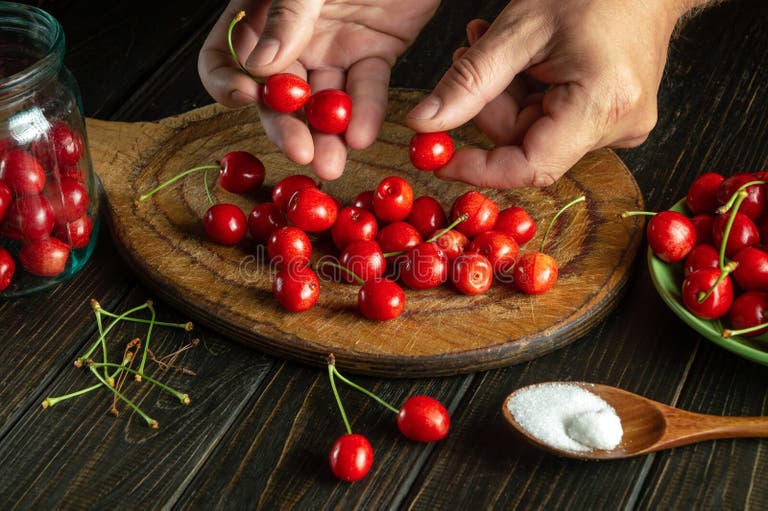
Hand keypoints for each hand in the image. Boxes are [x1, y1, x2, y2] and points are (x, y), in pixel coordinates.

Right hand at [198, 0, 437, 180]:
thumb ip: (288, 13)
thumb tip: (259, 66)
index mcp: (261, 12)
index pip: (224, 56)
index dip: (225, 82)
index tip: (244, 99)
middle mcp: (292, 37)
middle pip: (278, 94)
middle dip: (287, 127)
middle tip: (301, 153)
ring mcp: (332, 48)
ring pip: (323, 102)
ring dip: (327, 135)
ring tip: (332, 165)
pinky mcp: (374, 53)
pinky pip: (367, 89)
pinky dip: (366, 113)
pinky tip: (363, 135)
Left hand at [406, 0, 692, 188]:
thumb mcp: (519, 29)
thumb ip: (469, 81)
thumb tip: (423, 124)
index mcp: (603, 105)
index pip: (530, 166)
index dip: (479, 168)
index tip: (439, 157)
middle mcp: (618, 127)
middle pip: (527, 145)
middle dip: (491, 105)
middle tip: (470, 52)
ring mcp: (619, 126)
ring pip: (535, 133)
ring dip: (507, 94)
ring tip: (498, 43)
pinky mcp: (613, 118)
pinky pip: (553, 122)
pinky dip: (528, 94)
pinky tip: (524, 59)